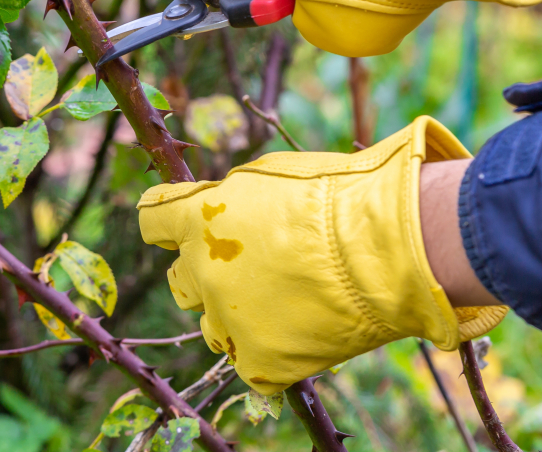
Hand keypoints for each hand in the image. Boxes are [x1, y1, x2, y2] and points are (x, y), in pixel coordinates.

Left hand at [137, 117, 507, 394]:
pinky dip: (269, 354)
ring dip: (235, 314)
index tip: (180, 223)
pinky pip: (248, 366)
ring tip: (281, 302)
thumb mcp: (273, 175)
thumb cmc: (340, 194)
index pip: (152, 220)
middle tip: (246, 267)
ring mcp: (229, 320)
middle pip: (180, 280)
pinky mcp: (260, 361)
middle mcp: (203, 271)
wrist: (388, 246)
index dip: (168, 221)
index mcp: (200, 218)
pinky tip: (297, 336)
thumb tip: (222, 204)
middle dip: (204, 272)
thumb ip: (234, 196)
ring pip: (212, 326)